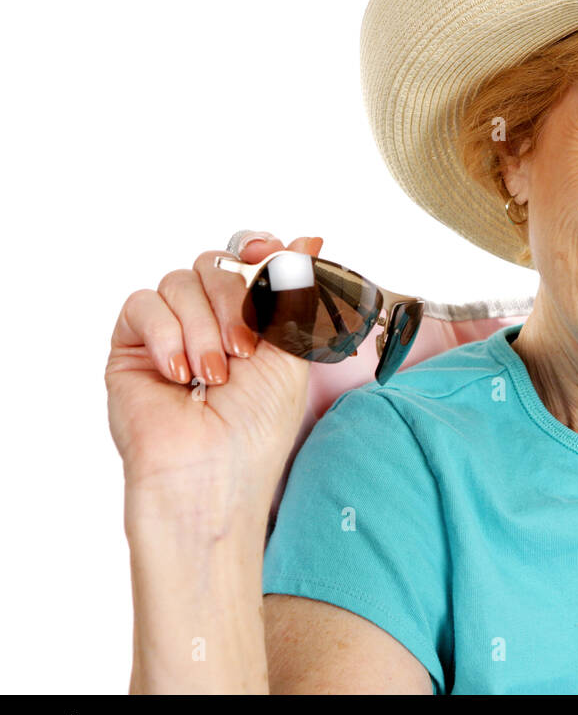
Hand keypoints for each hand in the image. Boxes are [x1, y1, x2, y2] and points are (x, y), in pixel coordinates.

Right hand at [105, 233, 323, 529]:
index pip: (248, 260)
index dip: (258, 249)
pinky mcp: (131, 347)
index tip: (268, 253)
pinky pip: (142, 305)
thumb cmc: (256, 427)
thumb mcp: (291, 353)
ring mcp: (170, 333)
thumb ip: (296, 294)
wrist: (211, 474)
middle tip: (244, 350)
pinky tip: (180, 375)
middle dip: (235, 300)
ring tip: (214, 376)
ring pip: (180, 281)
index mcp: (252, 321)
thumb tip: (309, 240)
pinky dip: (166, 334)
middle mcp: (210, 322)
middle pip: (216, 264)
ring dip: (205, 328)